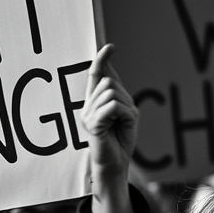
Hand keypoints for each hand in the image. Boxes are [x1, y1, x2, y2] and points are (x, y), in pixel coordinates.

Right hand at [82, 44, 137, 212]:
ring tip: (123, 123)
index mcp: (93, 103)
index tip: (110, 47)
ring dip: (126, 107)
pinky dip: (124, 114)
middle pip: (109, 83)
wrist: (116, 165)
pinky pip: (112, 107)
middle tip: (126, 116)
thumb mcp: (123, 113)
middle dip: (125, 96)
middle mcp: (87, 107)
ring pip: (112, 93)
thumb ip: (117, 95)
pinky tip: (122, 125)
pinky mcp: (93, 125)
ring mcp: (88, 116)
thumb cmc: (120, 141)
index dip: (101, 60)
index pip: (95, 76)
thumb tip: (111, 72)